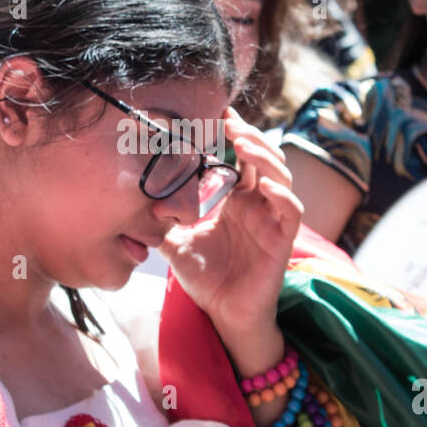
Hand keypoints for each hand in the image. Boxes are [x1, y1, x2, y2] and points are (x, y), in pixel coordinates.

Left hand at [160, 108, 303, 364]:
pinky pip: (292, 212)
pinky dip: (282, 195)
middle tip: (229, 121)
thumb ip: (159, 221)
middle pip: (264, 159)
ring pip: (281, 178)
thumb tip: (135, 201)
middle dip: (250, 137)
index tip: (220, 111)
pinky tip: (263, 184)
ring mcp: (273, 221)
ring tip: (243, 144)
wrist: (223, 315)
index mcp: (237, 200)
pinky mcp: (283, 242)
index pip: (241, 158)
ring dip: (265, 158)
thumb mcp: (175, 244)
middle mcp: (258, 205)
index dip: (236, 133)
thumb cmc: (206, 278)